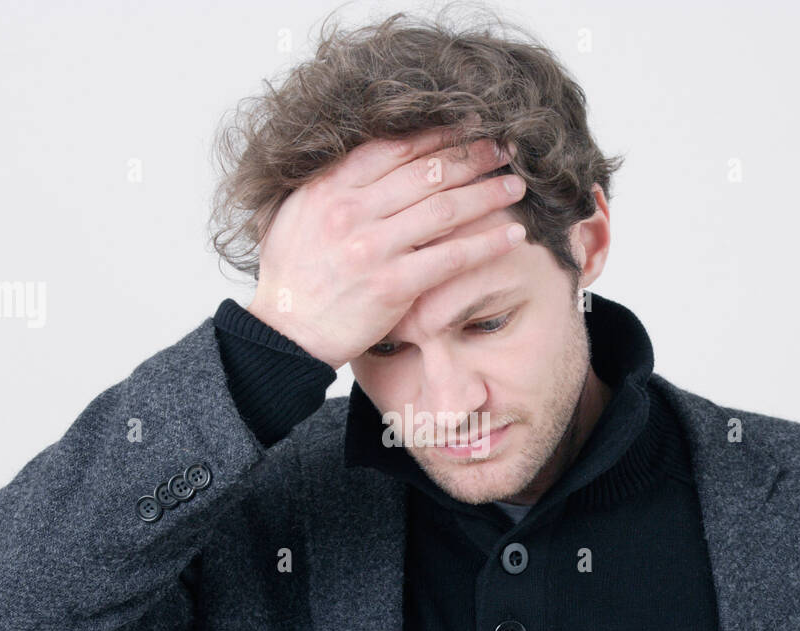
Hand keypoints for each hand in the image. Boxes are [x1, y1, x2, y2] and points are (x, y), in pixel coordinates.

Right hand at [245, 126, 524, 369]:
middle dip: (472, 157)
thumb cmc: (292, 275)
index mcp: (328, 186)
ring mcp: (372, 247)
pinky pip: (451, 257)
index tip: (468, 126)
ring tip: (514, 186)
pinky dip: (486, 243)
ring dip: (487, 194)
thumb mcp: (295, 213)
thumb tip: (368, 156)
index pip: (394, 147)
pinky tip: (513, 235)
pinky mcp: (392, 284)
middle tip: (503, 150)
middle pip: (426, 172)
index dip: (438, 134)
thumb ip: (330, 184)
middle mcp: (350, 210)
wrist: (284, 334)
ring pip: (445, 209)